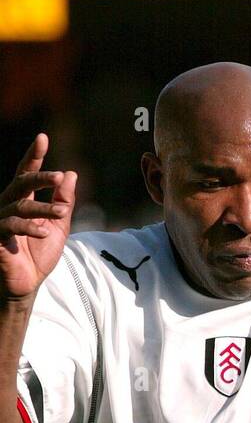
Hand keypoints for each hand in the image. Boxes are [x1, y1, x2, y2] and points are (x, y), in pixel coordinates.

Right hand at [0, 134, 76, 303]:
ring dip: (44, 208)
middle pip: (22, 182)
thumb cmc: (39, 256)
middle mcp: (8, 205)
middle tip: (59, 177)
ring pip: (21, 205)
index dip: (33, 156)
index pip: (26, 173)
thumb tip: (71, 174)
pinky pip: (11, 226)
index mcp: (22, 200)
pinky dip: (29, 228)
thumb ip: (64, 202)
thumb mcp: (59, 227)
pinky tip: (44, 231)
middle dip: (40, 178)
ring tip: (62, 213)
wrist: (28, 284)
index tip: (42, 137)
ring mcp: (0, 220)